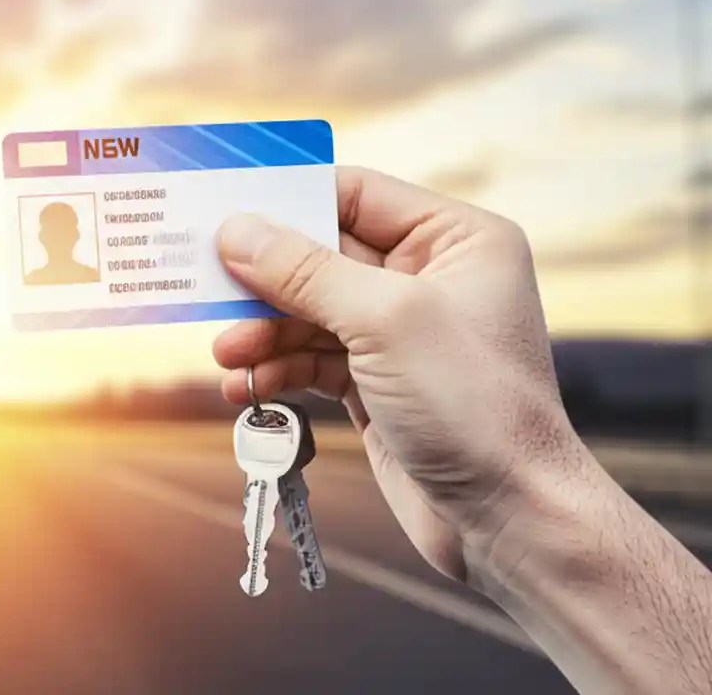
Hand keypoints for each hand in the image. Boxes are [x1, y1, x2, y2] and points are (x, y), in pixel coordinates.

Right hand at [213, 166, 585, 581]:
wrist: (507, 519)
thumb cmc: (474, 407)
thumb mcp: (384, 321)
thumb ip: (305, 271)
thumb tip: (237, 231)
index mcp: (456, 239)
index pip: (354, 195)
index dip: (287, 201)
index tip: (222, 211)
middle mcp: (430, 278)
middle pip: (320, 255)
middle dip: (263, 279)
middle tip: (206, 289)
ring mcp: (400, 335)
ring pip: (308, 313)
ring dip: (262, 332)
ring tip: (228, 356)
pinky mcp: (377, 384)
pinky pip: (311, 360)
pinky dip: (277, 369)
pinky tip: (247, 388)